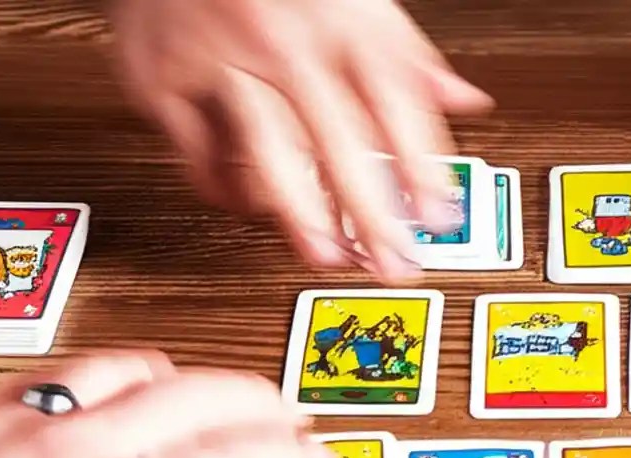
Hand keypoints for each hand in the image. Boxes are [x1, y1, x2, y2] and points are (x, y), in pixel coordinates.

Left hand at [0, 351, 333, 457]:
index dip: (293, 455)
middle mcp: (71, 446)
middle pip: (199, 393)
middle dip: (260, 401)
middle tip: (290, 415)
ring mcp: (18, 422)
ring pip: (131, 367)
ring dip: (188, 378)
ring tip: (212, 395)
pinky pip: (64, 370)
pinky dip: (112, 376)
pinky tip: (110, 395)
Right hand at [109, 0, 492, 281]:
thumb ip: (407, 52)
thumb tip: (465, 99)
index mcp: (340, 18)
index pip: (395, 104)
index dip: (423, 169)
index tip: (442, 218)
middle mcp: (283, 39)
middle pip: (337, 140)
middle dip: (370, 213)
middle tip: (392, 260)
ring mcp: (221, 58)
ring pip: (265, 150)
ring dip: (301, 215)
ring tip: (327, 255)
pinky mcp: (165, 79)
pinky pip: (201, 152)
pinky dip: (230, 189)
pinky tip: (257, 208)